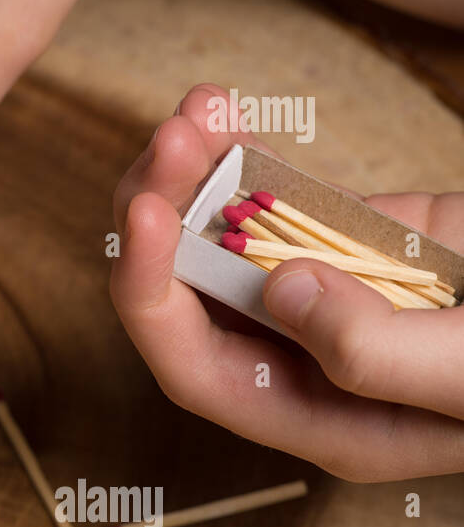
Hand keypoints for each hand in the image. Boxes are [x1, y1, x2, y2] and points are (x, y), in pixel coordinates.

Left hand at [110, 83, 463, 480]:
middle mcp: (294, 359)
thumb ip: (377, 353)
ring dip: (187, 175)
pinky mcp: (337, 239)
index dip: (153, 294)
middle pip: (182, 295)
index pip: (193, 367)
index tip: (148, 213)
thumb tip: (278, 288)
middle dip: (159, 214)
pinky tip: (220, 114)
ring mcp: (311, 294)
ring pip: (208, 241)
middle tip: (175, 138)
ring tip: (197, 112)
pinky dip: (236, 158)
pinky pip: (264, 200)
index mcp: (314, 414)